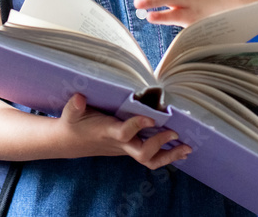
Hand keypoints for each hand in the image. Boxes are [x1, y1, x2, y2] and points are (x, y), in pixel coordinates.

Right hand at [56, 94, 190, 169]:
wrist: (70, 142)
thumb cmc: (73, 123)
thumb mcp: (70, 113)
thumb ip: (75, 106)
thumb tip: (79, 97)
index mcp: (107, 132)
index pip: (125, 133)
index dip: (138, 126)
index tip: (152, 118)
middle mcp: (119, 143)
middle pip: (143, 154)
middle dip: (161, 145)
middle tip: (176, 132)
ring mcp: (126, 148)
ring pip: (150, 160)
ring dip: (169, 155)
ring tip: (187, 148)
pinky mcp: (130, 148)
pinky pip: (151, 157)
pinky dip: (167, 154)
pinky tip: (180, 150)